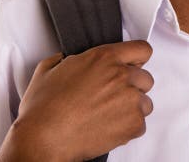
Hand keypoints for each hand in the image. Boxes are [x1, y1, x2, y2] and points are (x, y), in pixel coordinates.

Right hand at [0, 40, 153, 161]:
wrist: (43, 139)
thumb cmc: (44, 109)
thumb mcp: (48, 69)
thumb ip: (67, 58)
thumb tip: (69, 60)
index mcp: (104, 58)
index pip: (141, 49)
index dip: (137, 59)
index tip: (134, 66)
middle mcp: (121, 75)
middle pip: (145, 78)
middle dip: (132, 87)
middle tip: (113, 98)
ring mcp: (129, 99)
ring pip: (145, 102)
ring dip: (132, 108)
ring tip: (109, 116)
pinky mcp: (132, 123)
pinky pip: (141, 124)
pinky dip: (128, 129)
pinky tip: (109, 128)